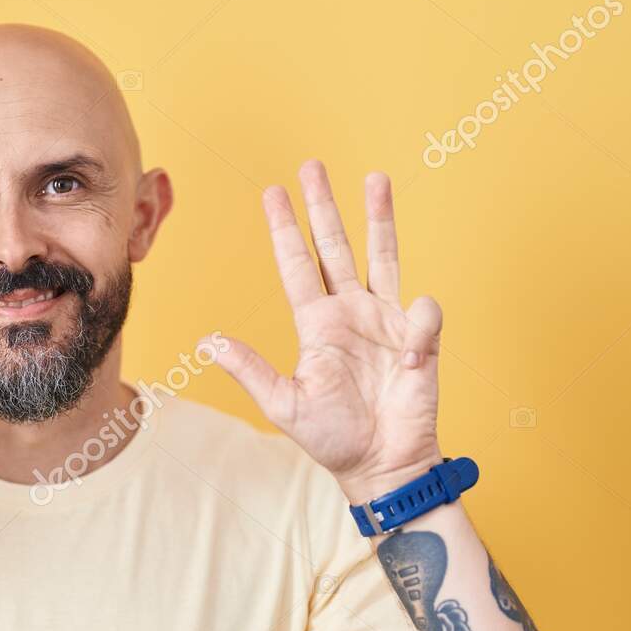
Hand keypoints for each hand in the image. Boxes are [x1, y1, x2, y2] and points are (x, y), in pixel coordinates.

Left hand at [216, 161, 443, 502]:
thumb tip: (208, 342)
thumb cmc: (334, 438)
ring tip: (375, 178)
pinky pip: (422, 312)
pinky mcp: (418, 338)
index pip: (297, 265)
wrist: (382, 464)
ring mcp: (385, 321)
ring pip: (382, 255)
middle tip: (312, 166)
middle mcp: (350, 312)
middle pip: (335, 246)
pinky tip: (409, 353)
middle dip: (324, 206)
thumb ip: (249, 370)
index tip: (272, 193)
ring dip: (379, 218)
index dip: (285, 230)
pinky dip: (418, 324)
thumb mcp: (283, 403)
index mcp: (317, 324)